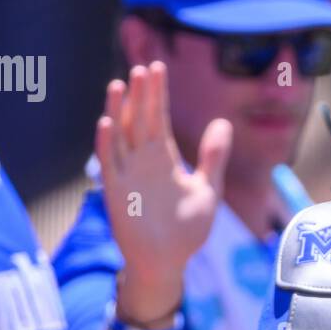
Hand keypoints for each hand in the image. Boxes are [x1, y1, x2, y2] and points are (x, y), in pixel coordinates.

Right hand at [96, 62, 231, 319]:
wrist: (168, 262)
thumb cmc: (186, 230)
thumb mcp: (208, 189)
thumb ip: (214, 158)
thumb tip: (223, 122)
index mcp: (164, 158)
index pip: (159, 117)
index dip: (157, 93)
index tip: (157, 67)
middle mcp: (143, 161)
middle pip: (139, 120)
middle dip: (141, 94)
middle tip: (143, 67)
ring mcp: (127, 175)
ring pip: (121, 136)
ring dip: (119, 111)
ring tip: (120, 83)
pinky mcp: (116, 193)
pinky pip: (110, 164)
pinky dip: (107, 144)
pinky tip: (107, 122)